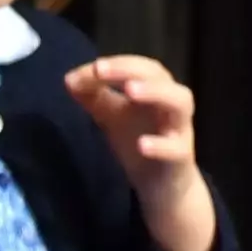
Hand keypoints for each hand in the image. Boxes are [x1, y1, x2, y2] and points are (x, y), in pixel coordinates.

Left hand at [64, 55, 216, 250]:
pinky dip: (161, 145)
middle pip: (160, 76)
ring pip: (180, 102)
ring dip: (156, 93)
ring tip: (130, 92)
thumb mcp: (112, 116)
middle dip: (130, 70)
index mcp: (155, 90)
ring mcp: (179, 130)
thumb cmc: (138, 142)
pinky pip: (177, 148)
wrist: (162, 186)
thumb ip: (93, 97)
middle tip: (100, 69)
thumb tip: (69, 78)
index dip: (117, 64)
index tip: (92, 67)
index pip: (140, 67)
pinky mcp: (182, 158)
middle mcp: (170, 104)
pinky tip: (141, 145)